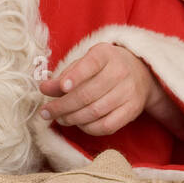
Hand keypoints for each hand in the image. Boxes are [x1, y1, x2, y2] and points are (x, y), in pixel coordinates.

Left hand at [38, 43, 161, 135]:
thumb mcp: (83, 64)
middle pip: (87, 94)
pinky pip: (107, 126)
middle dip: (62, 106)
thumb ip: (62, 76)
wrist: (139, 73)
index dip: (75, 76)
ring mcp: (129, 92)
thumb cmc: (102, 68)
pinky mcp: (132, 110)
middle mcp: (120, 71)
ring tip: (59, 118)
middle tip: (46, 112)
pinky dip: (88, 128)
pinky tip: (78, 124)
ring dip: (71, 118)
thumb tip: (44, 88)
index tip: (62, 87)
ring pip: (95, 112)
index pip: (90, 64)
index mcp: (105, 54)